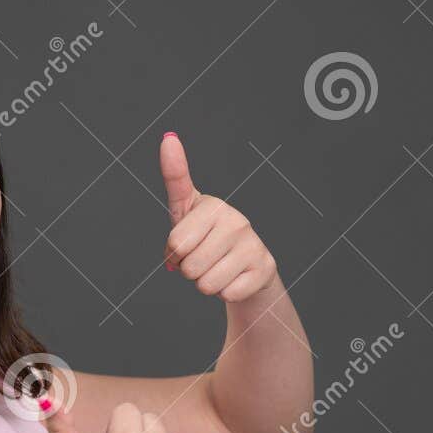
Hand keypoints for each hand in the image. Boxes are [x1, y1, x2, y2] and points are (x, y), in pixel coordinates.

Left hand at [161, 132, 278, 301]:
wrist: (244, 265)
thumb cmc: (206, 236)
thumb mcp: (185, 211)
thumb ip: (175, 178)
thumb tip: (169, 138)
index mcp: (213, 206)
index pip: (176, 243)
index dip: (174, 251)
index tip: (180, 232)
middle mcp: (236, 220)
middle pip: (188, 267)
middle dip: (188, 270)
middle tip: (201, 258)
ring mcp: (252, 244)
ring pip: (205, 284)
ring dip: (205, 283)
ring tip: (217, 267)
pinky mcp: (264, 268)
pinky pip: (226, 294)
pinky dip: (225, 293)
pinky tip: (233, 277)